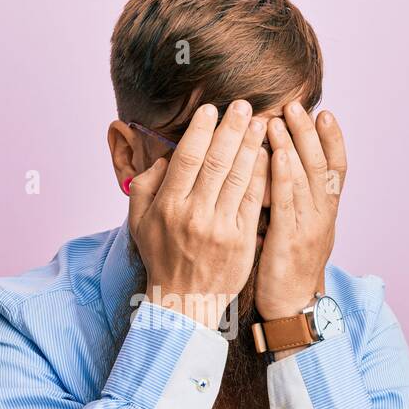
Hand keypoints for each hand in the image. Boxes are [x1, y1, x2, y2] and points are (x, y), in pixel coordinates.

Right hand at [127, 101, 266, 328]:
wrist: (184, 302)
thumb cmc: (161, 257)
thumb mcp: (139, 222)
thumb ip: (146, 186)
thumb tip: (165, 156)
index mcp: (168, 206)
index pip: (187, 158)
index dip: (201, 131)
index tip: (211, 110)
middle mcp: (194, 214)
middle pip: (217, 162)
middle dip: (231, 129)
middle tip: (243, 106)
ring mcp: (221, 228)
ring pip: (239, 177)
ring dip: (251, 146)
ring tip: (261, 123)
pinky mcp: (242, 240)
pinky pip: (255, 200)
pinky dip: (262, 175)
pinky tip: (270, 155)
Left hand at [255, 103, 346, 320]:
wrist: (292, 309)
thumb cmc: (289, 269)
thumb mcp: (299, 231)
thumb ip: (295, 203)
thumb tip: (282, 171)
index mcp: (327, 213)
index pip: (337, 168)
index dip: (333, 139)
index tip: (325, 112)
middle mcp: (323, 216)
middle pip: (322, 165)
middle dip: (309, 133)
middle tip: (297, 105)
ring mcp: (308, 227)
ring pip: (305, 178)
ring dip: (292, 145)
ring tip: (279, 118)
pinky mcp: (289, 239)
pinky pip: (287, 200)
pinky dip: (282, 174)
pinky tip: (274, 153)